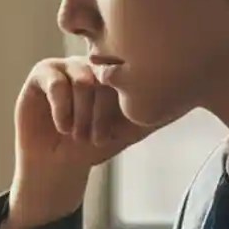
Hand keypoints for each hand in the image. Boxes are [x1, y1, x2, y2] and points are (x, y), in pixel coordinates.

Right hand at [5, 57, 158, 228]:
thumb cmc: (92, 146)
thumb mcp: (127, 130)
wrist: (57, 164)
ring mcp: (68, 65)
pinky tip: (62, 126)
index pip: (127, 78)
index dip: (119, 110)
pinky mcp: (43, 72)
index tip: (109, 137)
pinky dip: (62, 108)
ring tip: (77, 135)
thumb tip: (185, 103)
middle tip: (94, 139)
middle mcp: (93, 64)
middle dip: (100, 115)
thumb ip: (151, 114)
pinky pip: (57, 82)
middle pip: (106, 78)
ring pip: (83, 80)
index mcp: (115, 74)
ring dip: (81, 114)